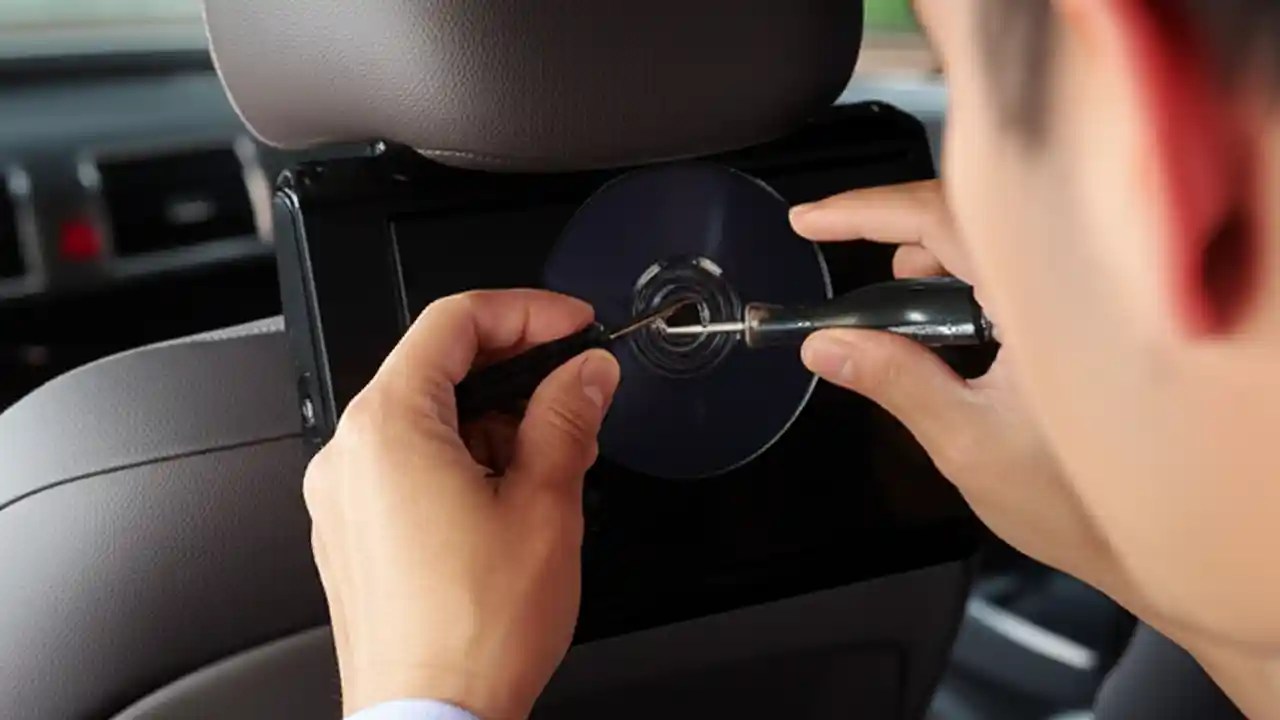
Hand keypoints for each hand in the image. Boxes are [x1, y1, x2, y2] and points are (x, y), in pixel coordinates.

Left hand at [304, 290, 619, 718]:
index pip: (452, 322)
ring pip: (425, 421)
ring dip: (493, 421)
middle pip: (435, 369)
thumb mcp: (544, 505)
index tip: (572, 325)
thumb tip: (585, 374)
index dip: (525, 311)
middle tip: (576, 389)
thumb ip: (566, 418)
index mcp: (387, 429)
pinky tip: (510, 496)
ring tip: (553, 460)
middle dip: (515, 372)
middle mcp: (348, 456)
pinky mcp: (352, 534)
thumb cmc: (474, 633)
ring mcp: (344, 498)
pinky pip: (407, 467)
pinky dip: (462, 461)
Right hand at [789, 181, 1129, 594]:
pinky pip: (1013, 267)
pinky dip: (963, 276)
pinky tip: (938, 315)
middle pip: (966, 215)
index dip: (867, 211)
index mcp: (1044, 301)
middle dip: (893, 228)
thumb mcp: (965, 442)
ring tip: (889, 296)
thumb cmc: (1077, 503)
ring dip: (930, 253)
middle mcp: (1069, 285)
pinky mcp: (1081, 318)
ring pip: (990, 237)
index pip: (943, 218)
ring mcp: (1078, 299)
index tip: (810, 219)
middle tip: (835, 247)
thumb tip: (826, 345)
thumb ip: (894, 381)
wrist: (1157, 542)